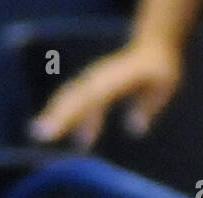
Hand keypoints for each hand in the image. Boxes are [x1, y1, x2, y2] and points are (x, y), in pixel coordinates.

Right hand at [29, 40, 183, 147]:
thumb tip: (135, 129)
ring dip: (53, 116)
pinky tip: (81, 142)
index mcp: (116, 77)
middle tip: (39, 135)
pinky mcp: (87, 90)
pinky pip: (74, 104)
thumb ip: (148, 106)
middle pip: (74, 98)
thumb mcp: (164, 86)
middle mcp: (98, 78)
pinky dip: (65, 119)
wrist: (151, 49)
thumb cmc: (159, 71)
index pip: (92, 97)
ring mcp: (90, 83)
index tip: (61, 126)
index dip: (75, 113)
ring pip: (68, 99)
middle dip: (56, 116)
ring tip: (38, 134)